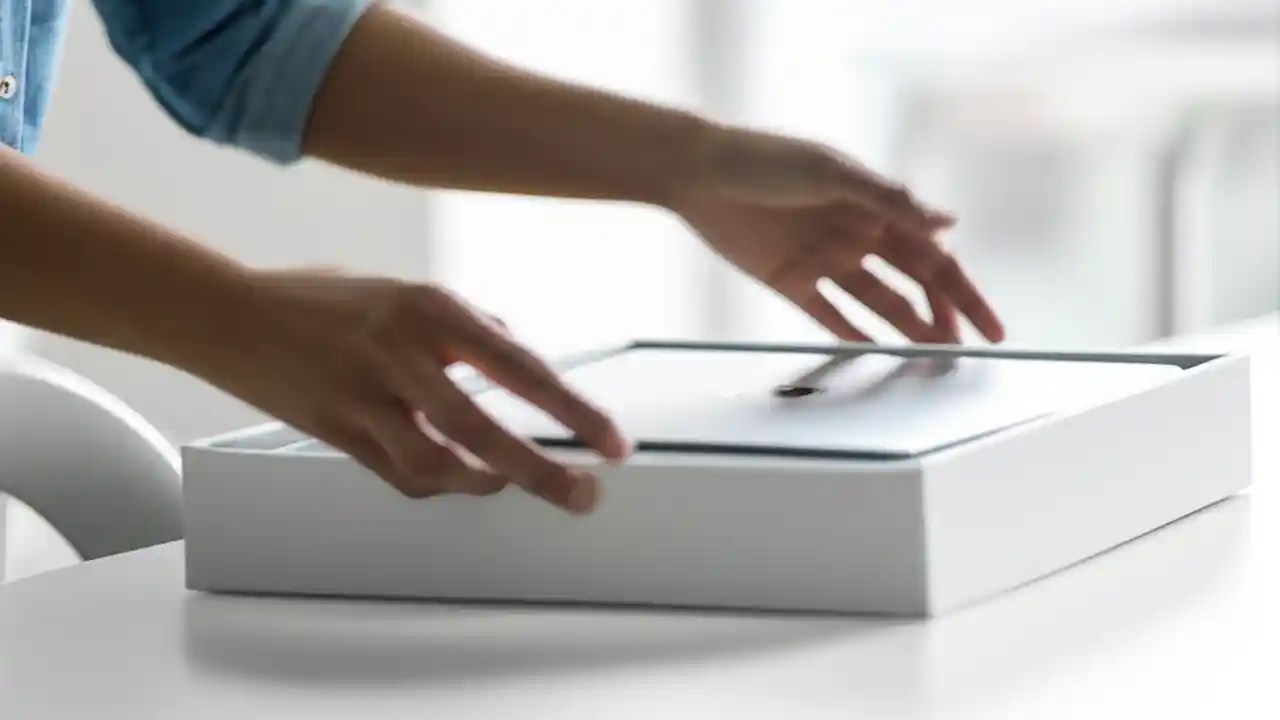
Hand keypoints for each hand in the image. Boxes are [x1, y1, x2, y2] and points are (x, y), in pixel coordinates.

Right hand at [207, 270, 630, 513]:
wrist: (231, 318)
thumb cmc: (330, 301)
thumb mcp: (408, 290)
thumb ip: (469, 325)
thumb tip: (523, 358)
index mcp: (430, 307)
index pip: (521, 366)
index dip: (574, 410)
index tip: (613, 443)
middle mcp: (400, 352)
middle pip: (484, 428)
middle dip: (544, 471)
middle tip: (587, 495)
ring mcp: (365, 397)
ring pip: (441, 465)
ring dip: (489, 483)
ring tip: (517, 483)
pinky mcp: (337, 433)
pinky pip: (403, 476)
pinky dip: (441, 483)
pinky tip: (462, 477)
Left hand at [671, 125, 1003, 343]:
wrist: (697, 173)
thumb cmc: (765, 159)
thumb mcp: (830, 173)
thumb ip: (889, 199)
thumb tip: (951, 224)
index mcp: (876, 206)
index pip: (935, 256)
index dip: (965, 294)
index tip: (991, 329)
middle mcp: (858, 234)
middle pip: (914, 285)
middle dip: (943, 318)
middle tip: (962, 354)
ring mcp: (826, 259)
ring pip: (879, 303)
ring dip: (906, 330)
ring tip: (930, 363)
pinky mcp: (791, 280)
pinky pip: (829, 315)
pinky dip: (853, 335)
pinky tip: (876, 355)